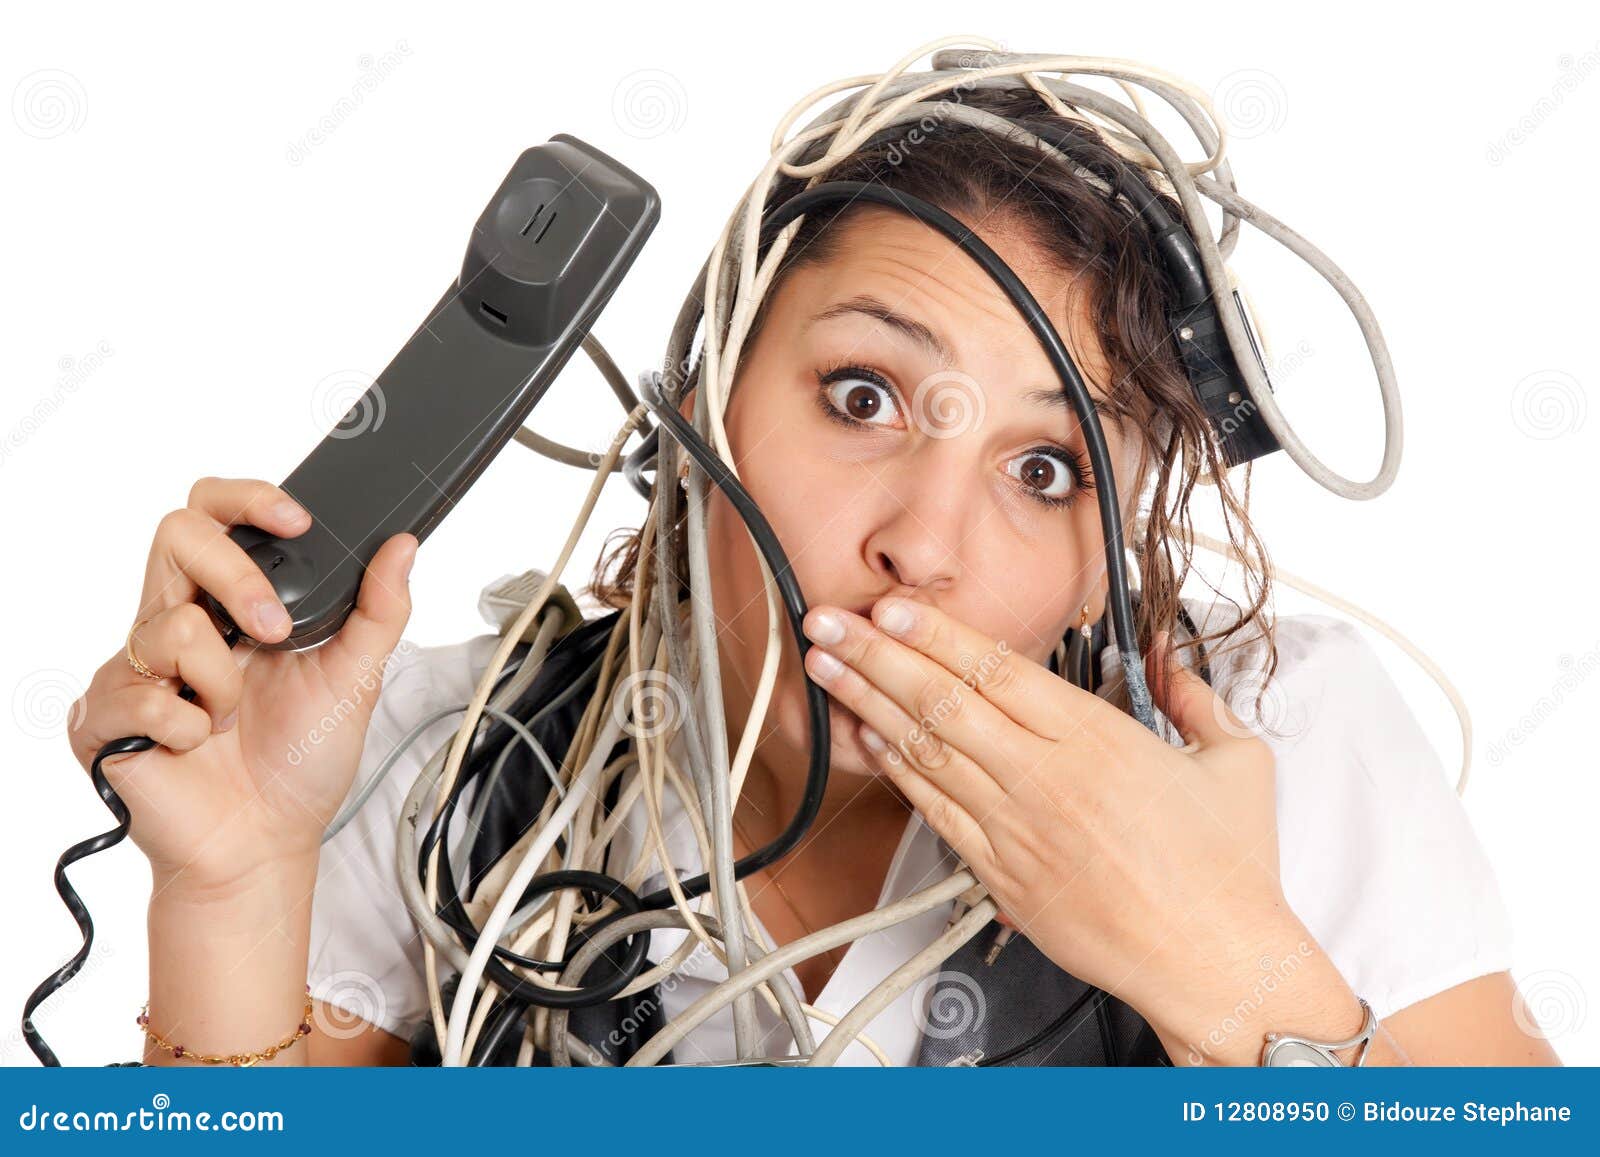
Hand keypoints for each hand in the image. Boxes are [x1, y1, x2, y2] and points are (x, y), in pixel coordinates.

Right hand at [67, 477, 417, 897]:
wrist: (265, 843)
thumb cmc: (302, 762)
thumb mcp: (357, 679)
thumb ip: (379, 610)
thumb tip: (402, 545)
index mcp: (230, 605)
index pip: (215, 514)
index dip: (248, 499)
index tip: (297, 521)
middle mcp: (177, 621)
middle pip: (177, 534)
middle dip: (239, 578)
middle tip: (276, 631)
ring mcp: (137, 666)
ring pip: (173, 624)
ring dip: (224, 681)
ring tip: (230, 719)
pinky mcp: (104, 715)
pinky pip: (144, 694)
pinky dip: (187, 727)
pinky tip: (193, 747)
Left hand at [799, 596, 1301, 1030]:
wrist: (1213, 962)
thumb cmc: (1227, 873)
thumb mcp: (1238, 761)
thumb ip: (1195, 697)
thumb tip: (1169, 657)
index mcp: (1097, 741)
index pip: (997, 672)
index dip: (935, 635)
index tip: (890, 608)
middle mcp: (1045, 780)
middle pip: (942, 703)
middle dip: (876, 657)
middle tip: (828, 624)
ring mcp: (1016, 829)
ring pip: (926, 754)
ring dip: (869, 706)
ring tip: (825, 671)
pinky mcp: (1002, 874)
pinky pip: (936, 814)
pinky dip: (897, 775)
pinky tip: (867, 742)